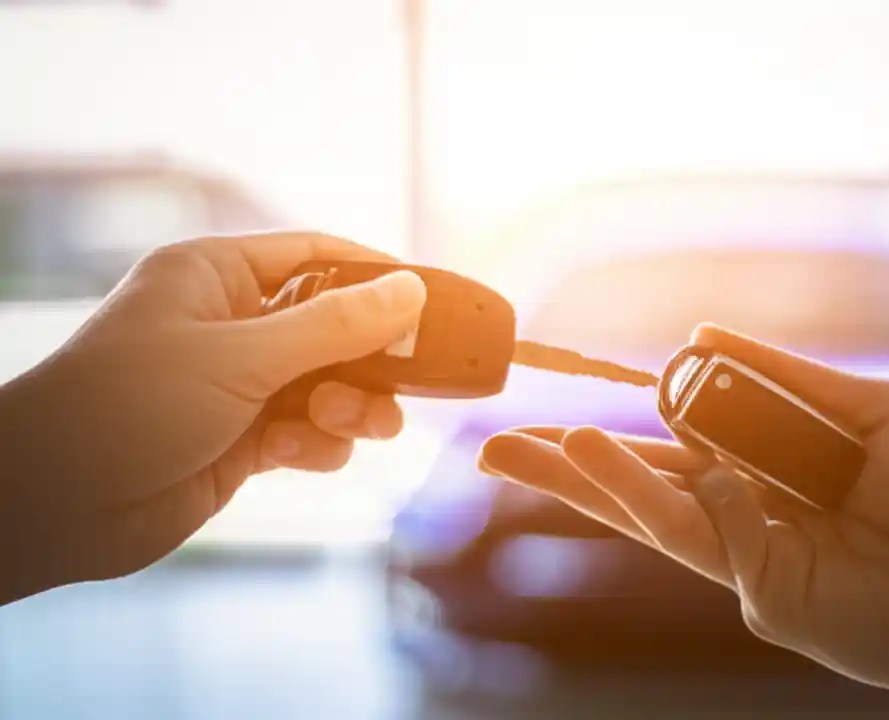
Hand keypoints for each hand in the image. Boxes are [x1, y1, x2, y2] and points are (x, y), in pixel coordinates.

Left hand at [0, 233, 425, 600]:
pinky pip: (308, 433)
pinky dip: (316, 446)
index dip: (376, 273)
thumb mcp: (241, 356)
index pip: (315, 255)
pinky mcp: (241, 441)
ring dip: (351, 408)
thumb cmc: (128, 406)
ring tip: (351, 425)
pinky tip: (296, 456)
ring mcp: (237, 385)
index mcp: (216, 276)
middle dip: (372, 357)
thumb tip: (411, 290)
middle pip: (334, 327)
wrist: (52, 505)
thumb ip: (335, 326)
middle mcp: (230, 324)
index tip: (434, 298)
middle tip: (414, 382)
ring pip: (331, 386)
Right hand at [478, 324, 888, 708]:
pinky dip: (723, 504)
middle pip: (646, 494)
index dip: (616, 436)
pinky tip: (722, 478)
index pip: (676, 450)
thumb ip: (790, 382)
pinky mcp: (781, 604)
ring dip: (610, 488)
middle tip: (492, 451)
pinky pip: (732, 544)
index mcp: (774, 475)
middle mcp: (755, 521)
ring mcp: (763, 567)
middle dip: (570, 475)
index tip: (559, 416)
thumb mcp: (881, 412)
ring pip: (668, 523)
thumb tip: (701, 337)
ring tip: (554, 449)